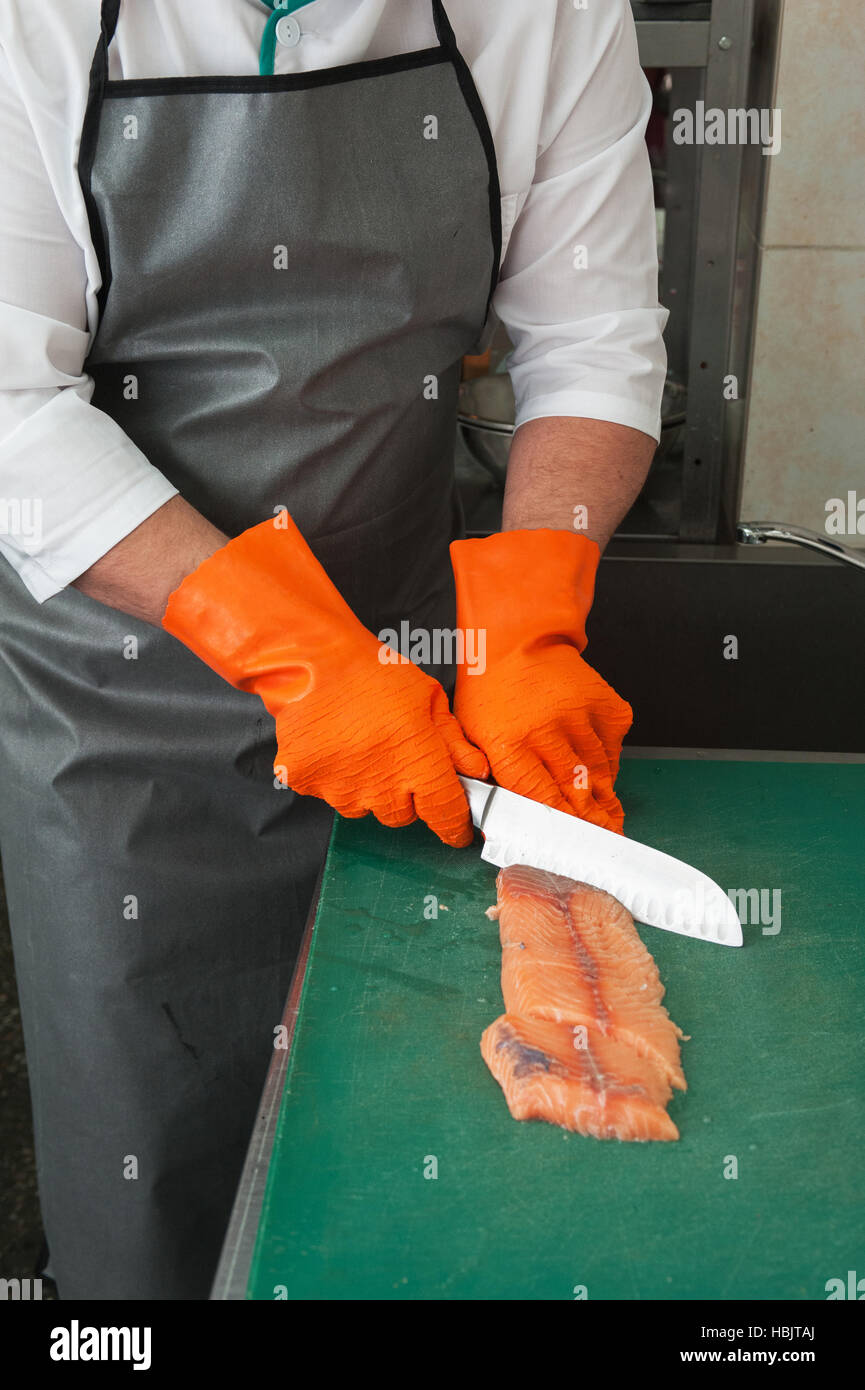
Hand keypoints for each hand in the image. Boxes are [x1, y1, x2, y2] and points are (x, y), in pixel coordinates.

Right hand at [163, 513, 488, 845]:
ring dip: (367, 786)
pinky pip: (326, 792)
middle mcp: (380, 787)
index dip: (454, 826)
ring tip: (360, 743)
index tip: (456, 827)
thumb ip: (455, 742)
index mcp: (418, 765)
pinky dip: (331, 775)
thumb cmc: (375, 672)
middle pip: (402, 815)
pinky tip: (333, 743)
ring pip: (363, 806)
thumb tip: (477, 773)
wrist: (313, 659)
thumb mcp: (429, 698)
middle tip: (394, 755)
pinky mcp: (306, 784)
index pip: (446, 816)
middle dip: (405, 795)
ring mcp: (340, 790)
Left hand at [450, 528, 631, 832]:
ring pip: (602, 773)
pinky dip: (608, 761)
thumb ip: (494, 779)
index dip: (563, 827)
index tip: (576, 846)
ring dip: (604, 796)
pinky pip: (615, 748)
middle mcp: (548, 731)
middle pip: (579, 792)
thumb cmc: (490, 691)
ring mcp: (582, 717)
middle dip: (594, 822)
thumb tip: (510, 822)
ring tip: (611, 817)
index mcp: (509, 743)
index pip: (544, 799)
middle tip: (607, 840)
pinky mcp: (607, 706)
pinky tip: (598, 766)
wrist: (517, 640)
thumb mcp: (475, 738)